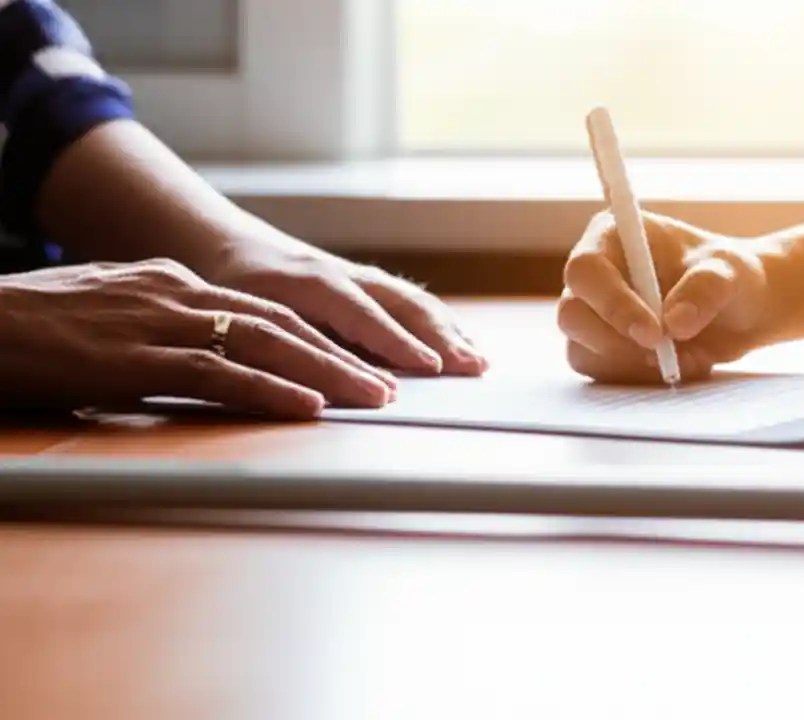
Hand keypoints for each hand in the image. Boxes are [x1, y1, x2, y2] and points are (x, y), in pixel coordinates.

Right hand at [0, 259, 397, 417]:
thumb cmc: (29, 326)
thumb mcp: (109, 316)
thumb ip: (159, 329)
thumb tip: (197, 355)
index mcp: (174, 282)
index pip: (265, 310)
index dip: (320, 338)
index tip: (361, 361)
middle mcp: (177, 292)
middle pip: (282, 324)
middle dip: (344, 355)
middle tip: (391, 384)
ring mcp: (160, 321)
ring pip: (265, 345)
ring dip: (328, 373)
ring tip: (374, 398)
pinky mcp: (136, 358)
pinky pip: (219, 374)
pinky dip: (270, 390)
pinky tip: (308, 408)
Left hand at [205, 234, 486, 375]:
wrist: (227, 245)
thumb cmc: (230, 289)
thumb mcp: (244, 318)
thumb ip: (287, 346)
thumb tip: (335, 382)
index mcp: (313, 283)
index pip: (365, 315)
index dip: (399, 342)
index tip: (432, 367)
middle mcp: (344, 275)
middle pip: (402, 305)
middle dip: (441, 337)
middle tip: (473, 367)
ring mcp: (359, 276)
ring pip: (412, 302)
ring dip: (448, 331)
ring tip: (479, 361)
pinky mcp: (366, 284)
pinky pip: (409, 302)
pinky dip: (438, 323)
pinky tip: (458, 343)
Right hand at [557, 211, 772, 382]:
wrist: (742, 310)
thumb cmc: (730, 275)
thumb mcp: (729, 272)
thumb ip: (704, 289)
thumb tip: (674, 323)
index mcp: (613, 237)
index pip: (587, 270)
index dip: (612, 303)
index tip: (652, 333)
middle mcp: (595, 276)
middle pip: (572, 314)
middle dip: (614, 342)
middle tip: (662, 356)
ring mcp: (594, 315)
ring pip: (582, 349)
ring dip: (629, 364)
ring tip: (682, 357)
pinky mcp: (603, 349)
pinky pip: (602, 373)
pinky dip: (637, 378)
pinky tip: (676, 365)